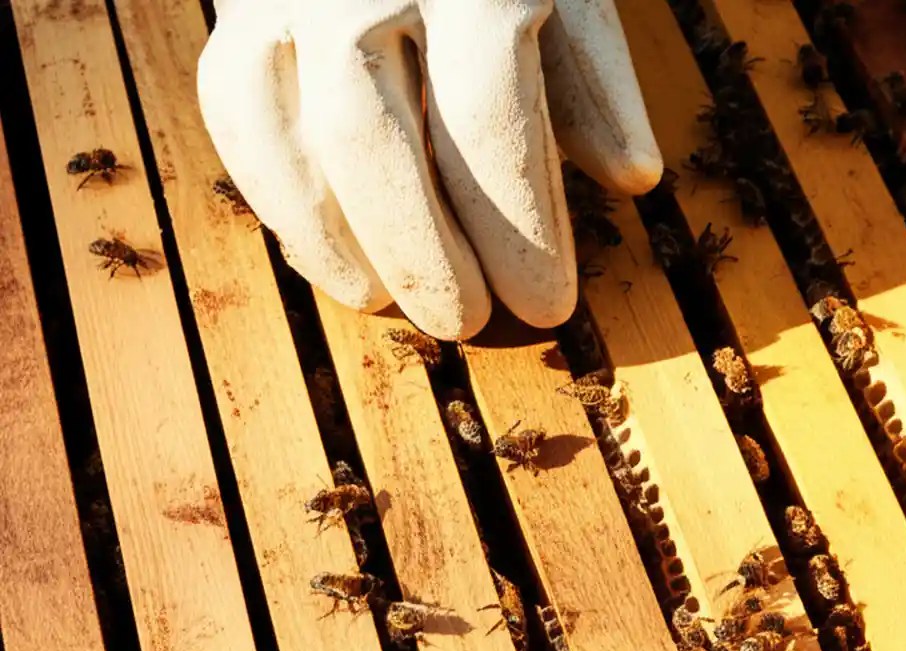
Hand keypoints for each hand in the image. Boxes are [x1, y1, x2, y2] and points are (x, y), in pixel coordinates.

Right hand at [198, 0, 661, 339]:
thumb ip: (596, 76)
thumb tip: (631, 179)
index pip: (491, 124)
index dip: (519, 232)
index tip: (547, 307)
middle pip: (376, 142)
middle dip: (423, 252)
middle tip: (464, 325)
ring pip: (296, 132)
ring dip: (336, 237)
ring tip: (382, 304)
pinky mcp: (242, 0)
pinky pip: (235, 106)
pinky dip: (274, 190)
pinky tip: (318, 251)